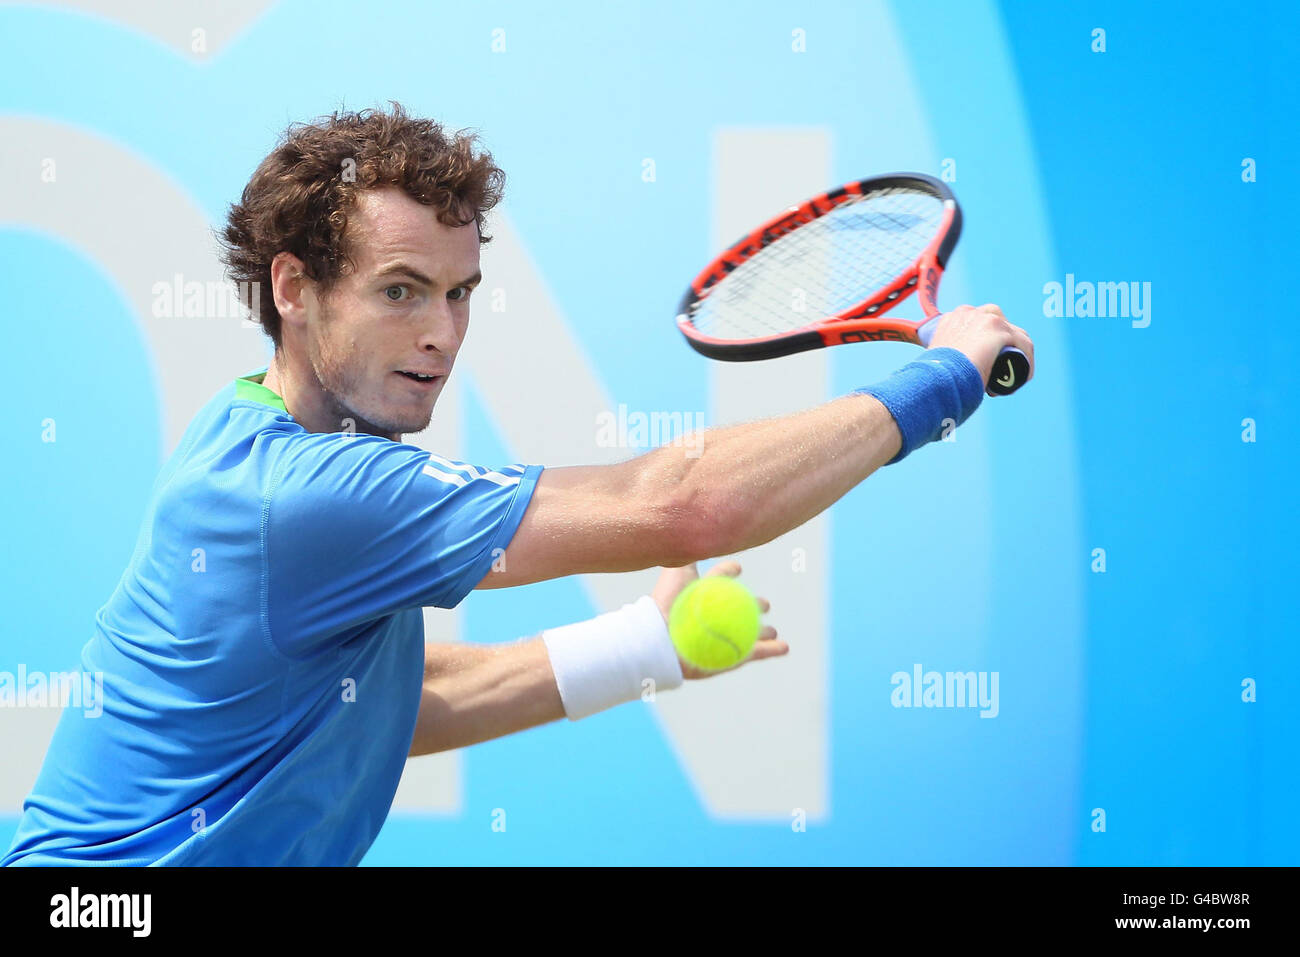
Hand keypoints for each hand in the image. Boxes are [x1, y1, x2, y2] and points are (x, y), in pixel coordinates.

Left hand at [650, 560, 786, 679]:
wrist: (660, 639)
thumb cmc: (666, 603)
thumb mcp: (678, 571)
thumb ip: (687, 553)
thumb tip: (691, 528)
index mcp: (701, 594)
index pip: (719, 579)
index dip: (727, 572)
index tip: (737, 567)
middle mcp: (712, 616)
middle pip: (736, 610)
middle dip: (752, 606)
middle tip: (765, 604)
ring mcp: (721, 637)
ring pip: (747, 634)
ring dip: (762, 633)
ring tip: (772, 631)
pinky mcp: (727, 658)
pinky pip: (753, 654)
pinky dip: (771, 651)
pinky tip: (785, 647)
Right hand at [926, 303, 1034, 389]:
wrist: (937, 378)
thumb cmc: (933, 378)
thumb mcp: (935, 362)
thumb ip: (937, 363)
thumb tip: (935, 379)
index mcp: (954, 318)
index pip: (981, 325)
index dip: (989, 346)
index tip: (989, 366)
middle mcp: (969, 312)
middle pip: (1000, 325)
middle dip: (1006, 347)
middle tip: (1002, 373)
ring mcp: (985, 318)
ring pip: (1015, 334)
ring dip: (1019, 354)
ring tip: (1014, 377)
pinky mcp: (999, 328)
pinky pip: (1023, 344)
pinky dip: (1028, 362)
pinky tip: (1024, 377)